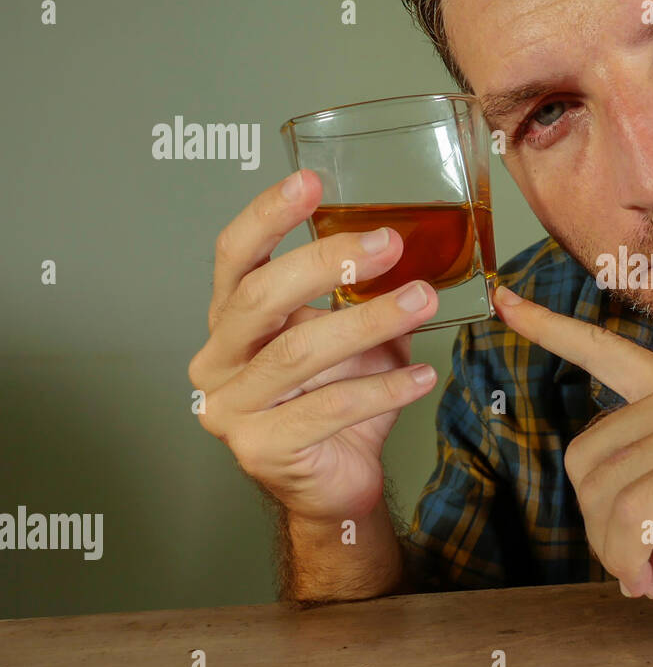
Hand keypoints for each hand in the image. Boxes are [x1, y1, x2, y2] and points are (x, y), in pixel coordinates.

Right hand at [188, 169, 441, 523]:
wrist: (334, 485)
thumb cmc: (337, 402)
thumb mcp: (353, 338)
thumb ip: (363, 296)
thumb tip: (415, 244)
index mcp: (231, 321)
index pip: (235, 257)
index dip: (267, 215)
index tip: (310, 181)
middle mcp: (217, 360)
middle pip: (260, 298)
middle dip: (326, 263)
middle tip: (388, 243)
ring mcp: (231, 408)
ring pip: (298, 353)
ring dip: (367, 322)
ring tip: (422, 301)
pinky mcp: (262, 449)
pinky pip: (330, 408)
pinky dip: (383, 389)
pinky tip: (422, 375)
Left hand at [492, 284, 652, 598]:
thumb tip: (635, 522)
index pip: (605, 350)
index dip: (550, 327)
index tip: (505, 301)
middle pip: (586, 458)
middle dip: (598, 526)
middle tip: (638, 567)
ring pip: (607, 490)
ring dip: (617, 552)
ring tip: (652, 580)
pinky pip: (640, 512)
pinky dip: (636, 556)